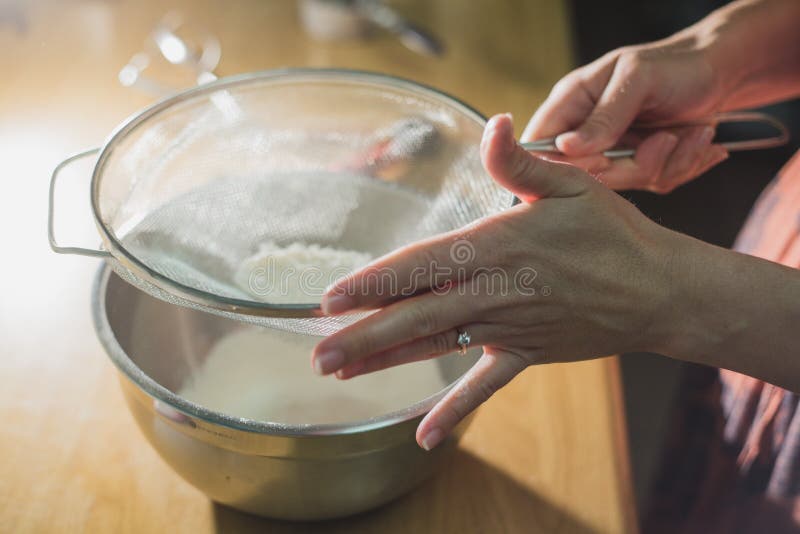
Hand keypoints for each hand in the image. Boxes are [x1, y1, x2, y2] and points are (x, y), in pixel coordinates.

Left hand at [312, 114, 679, 449]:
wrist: (660, 291)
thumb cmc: (614, 233)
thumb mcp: (570, 184)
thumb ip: (520, 163)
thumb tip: (493, 124)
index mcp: (495, 247)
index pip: (420, 265)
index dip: (373, 283)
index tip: (331, 299)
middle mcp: (493, 293)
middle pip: (415, 315)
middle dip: (363, 335)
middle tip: (318, 354)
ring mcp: (508, 329)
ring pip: (435, 347)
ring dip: (387, 360)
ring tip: (343, 373)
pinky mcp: (526, 354)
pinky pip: (484, 387)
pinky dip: (454, 411)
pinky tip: (424, 436)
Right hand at [524, 34, 730, 191]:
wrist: (721, 72)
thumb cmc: (676, 65)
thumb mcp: (638, 79)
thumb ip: (604, 115)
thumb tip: (566, 147)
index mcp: (571, 104)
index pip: (538, 147)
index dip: (561, 166)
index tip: (604, 159)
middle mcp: (586, 133)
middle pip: (583, 178)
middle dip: (631, 166)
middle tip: (664, 140)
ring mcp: (613, 153)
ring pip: (624, 185)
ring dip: (667, 163)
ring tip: (693, 134)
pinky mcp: (640, 167)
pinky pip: (652, 185)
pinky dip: (683, 166)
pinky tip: (699, 141)